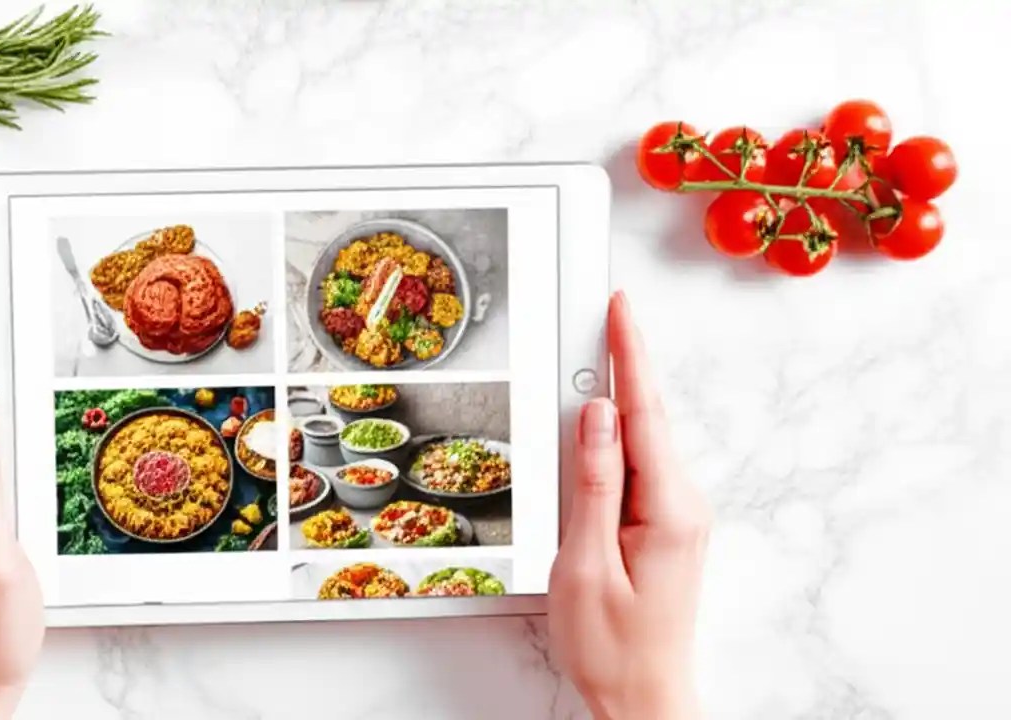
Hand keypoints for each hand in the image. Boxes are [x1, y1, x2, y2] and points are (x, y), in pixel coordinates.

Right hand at [549, 292, 711, 719]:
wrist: (643, 697)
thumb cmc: (613, 645)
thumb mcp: (584, 564)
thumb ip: (593, 483)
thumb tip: (597, 416)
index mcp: (669, 510)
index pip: (646, 413)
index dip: (631, 354)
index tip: (620, 308)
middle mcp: (684, 505)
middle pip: (649, 417)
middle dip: (624, 362)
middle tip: (599, 315)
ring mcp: (678, 514)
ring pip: (643, 439)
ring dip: (620, 398)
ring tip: (590, 360)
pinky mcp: (665, 524)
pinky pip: (640, 465)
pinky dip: (619, 436)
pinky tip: (600, 425)